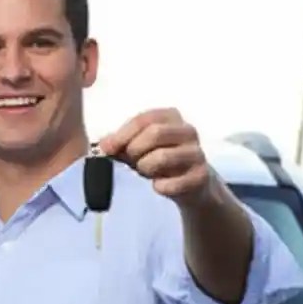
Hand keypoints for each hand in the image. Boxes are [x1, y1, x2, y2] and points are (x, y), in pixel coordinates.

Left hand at [96, 108, 213, 206]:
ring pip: (163, 157)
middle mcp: (188, 130)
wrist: (192, 184)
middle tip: (132, 161)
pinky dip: (159, 186)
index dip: (122, 134)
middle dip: (136, 149)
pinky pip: (171, 183)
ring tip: (147, 171)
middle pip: (155, 133)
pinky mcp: (200, 176)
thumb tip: (102, 145)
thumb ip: (120, 143)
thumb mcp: (139, 147)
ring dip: (146, 168)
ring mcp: (197, 153)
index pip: (144, 119)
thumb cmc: (161, 160)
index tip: (107, 149)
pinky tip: (160, 185)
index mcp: (171, 117)